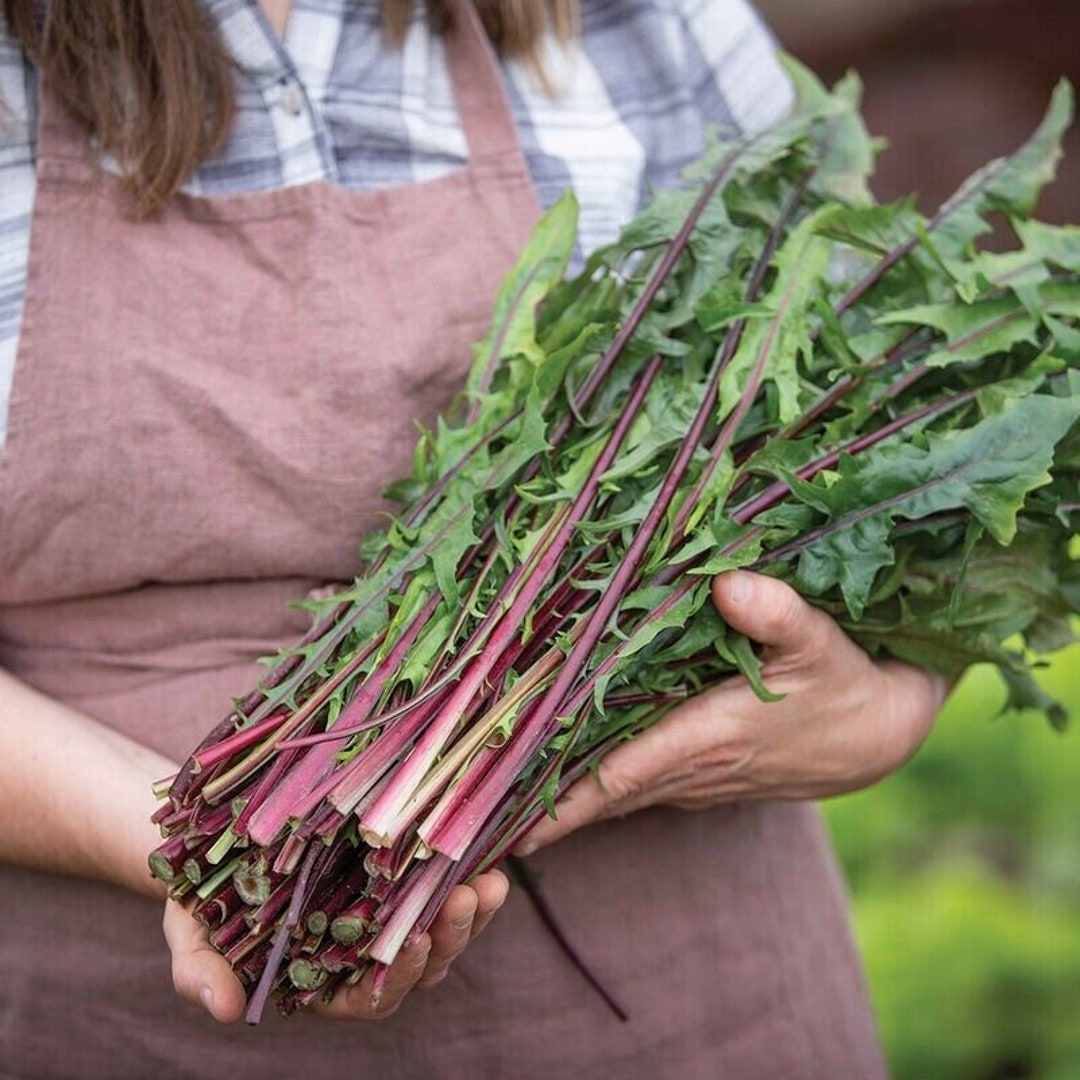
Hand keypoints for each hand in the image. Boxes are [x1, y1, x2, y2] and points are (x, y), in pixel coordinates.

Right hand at [164, 869, 509, 1022]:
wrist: (216, 842)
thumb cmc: (203, 898)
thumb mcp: (191, 931)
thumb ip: (200, 972)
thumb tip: (225, 1011)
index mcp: (324, 981)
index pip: (373, 996)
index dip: (398, 977)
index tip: (414, 945)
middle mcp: (365, 953)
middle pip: (423, 961)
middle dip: (451, 935)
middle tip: (470, 897)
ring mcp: (389, 912)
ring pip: (445, 924)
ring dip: (475, 908)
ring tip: (492, 878)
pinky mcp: (404, 870)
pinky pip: (446, 879)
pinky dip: (469, 867)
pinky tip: (490, 845)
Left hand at [516, 570, 947, 853]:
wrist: (875, 735)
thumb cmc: (845, 683)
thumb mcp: (822, 640)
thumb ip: (778, 614)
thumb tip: (728, 582)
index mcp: (707, 737)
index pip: (616, 775)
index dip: (558, 798)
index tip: (504, 819)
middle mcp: (691, 768)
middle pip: (598, 795)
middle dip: (537, 804)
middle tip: (469, 810)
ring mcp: (694, 778)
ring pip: (611, 794)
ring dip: (558, 798)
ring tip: (494, 796)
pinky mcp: (700, 774)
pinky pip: (633, 784)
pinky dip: (591, 784)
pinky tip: (557, 768)